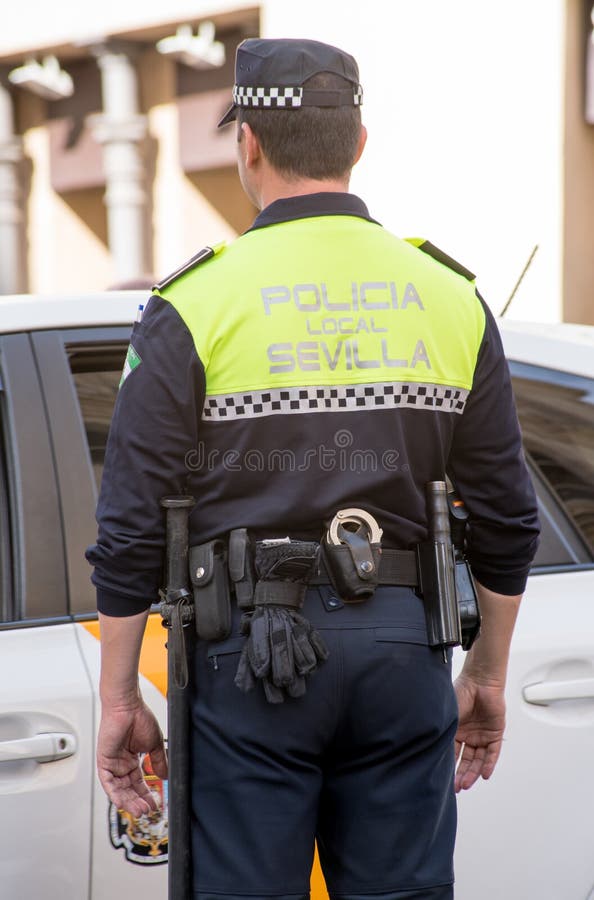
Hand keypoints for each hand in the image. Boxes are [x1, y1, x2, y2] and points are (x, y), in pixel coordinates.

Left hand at [97, 698, 167, 816]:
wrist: (128, 705)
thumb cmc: (139, 718)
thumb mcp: (154, 744)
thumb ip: (158, 761)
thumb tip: (165, 776)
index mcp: (132, 760)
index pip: (139, 783)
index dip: (146, 794)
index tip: (155, 804)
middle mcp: (121, 764)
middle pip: (129, 789)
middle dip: (137, 801)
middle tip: (147, 811)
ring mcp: (112, 763)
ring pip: (118, 789)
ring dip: (128, 801)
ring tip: (139, 810)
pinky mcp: (104, 760)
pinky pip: (107, 781)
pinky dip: (114, 792)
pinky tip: (121, 802)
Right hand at [453, 674, 505, 792]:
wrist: (479, 681)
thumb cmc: (461, 692)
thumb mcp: (448, 716)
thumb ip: (443, 732)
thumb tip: (429, 749)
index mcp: (456, 731)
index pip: (452, 753)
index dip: (449, 766)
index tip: (444, 779)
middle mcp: (469, 735)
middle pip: (465, 760)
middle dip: (460, 774)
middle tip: (456, 787)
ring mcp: (482, 735)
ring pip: (478, 759)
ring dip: (473, 772)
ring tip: (466, 784)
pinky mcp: (495, 733)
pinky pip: (493, 752)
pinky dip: (489, 764)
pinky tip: (484, 774)